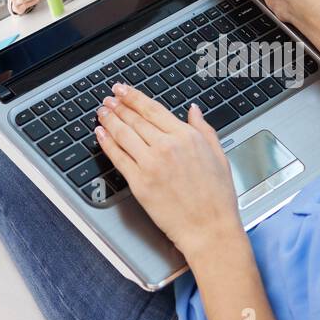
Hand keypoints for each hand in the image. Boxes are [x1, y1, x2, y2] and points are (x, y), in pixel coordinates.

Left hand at [94, 83, 242, 259]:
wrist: (209, 228)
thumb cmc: (217, 198)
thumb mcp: (219, 155)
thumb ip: (204, 129)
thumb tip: (194, 110)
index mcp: (187, 137)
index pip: (153, 110)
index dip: (134, 97)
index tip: (124, 90)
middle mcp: (167, 146)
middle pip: (135, 119)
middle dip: (119, 106)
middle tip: (109, 98)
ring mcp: (151, 164)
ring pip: (123, 134)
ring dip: (110, 119)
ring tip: (102, 111)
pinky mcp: (139, 183)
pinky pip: (118, 157)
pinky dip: (106, 143)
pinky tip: (100, 134)